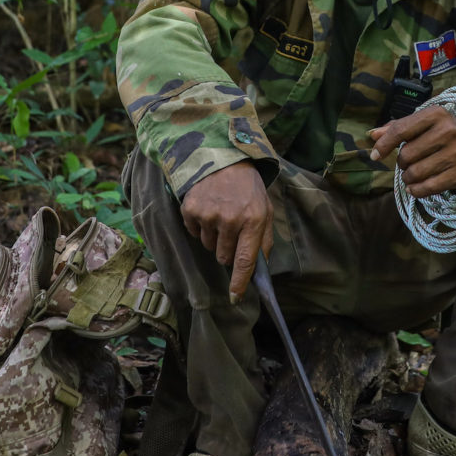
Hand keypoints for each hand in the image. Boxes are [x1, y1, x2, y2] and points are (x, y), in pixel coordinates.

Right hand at [180, 161, 273, 301]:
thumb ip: (264, 240)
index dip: (239, 282)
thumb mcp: (265, 209)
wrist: (223, 157)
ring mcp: (209, 214)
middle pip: (223, 257)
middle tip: (232, 228)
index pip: (245, 261)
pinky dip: (200, 226)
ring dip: (214, 236)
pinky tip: (208, 208)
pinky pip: (194, 233)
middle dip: (227, 249)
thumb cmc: (247, 188)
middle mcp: (231, 219)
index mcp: (254, 220)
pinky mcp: (191, 209)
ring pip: (208, 246)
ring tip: (221, 213)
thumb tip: (260, 269)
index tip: (235, 298)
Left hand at [368, 108, 455, 198]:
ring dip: (408, 177)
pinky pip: (427, 188)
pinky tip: (415, 187)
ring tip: (414, 172)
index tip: (375, 155)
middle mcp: (448, 132)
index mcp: (437, 114)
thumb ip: (399, 127)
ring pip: (414, 173)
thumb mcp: (426, 122)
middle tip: (410, 161)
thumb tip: (372, 135)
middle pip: (406, 155)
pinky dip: (416, 190)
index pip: (401, 130)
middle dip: (403, 162)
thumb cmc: (448, 131)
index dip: (384, 145)